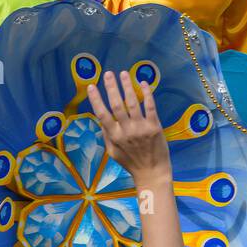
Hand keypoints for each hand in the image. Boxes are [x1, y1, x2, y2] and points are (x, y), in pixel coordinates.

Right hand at [86, 70, 171, 185]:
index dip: (96, 99)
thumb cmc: (131, 163)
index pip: (102, 114)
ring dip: (127, 86)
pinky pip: (150, 106)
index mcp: (114, 136)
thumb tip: (100, 121)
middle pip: (117, 105)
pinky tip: (143, 83)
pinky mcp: (155, 126)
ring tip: (123, 74)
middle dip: (111, 88)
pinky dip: (146, 93)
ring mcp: (141, 128)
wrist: (152, 172)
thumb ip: (106, 136)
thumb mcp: (113, 153)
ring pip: (132, 102)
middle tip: (108, 74)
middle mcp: (126, 130)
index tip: (91, 86)